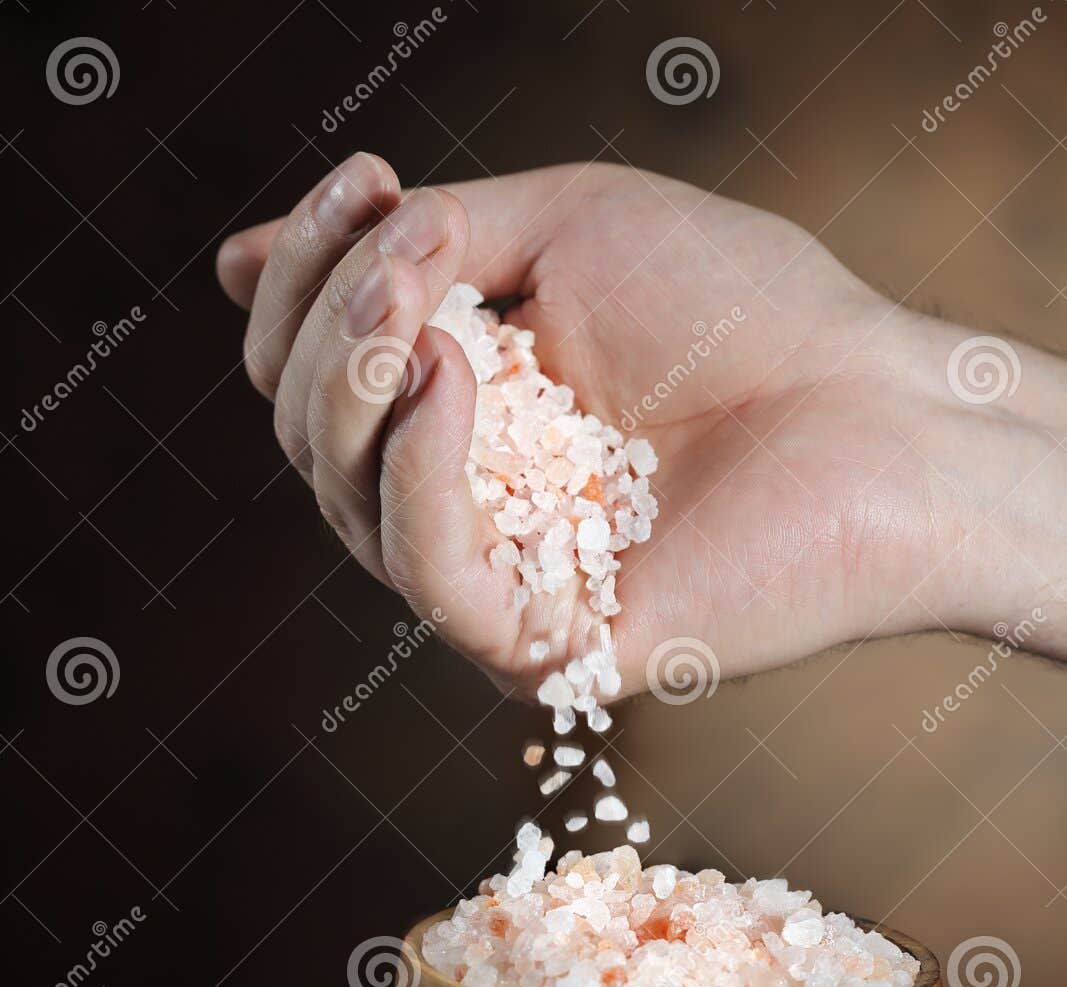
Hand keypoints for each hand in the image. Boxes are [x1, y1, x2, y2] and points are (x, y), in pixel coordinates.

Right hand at [218, 158, 1066, 697]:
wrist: (872, 412)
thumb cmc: (745, 313)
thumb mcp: (561, 232)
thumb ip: (416, 245)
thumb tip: (238, 260)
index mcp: (464, 417)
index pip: (321, 369)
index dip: (308, 274)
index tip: (365, 176)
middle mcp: (465, 506)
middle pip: (312, 438)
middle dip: (328, 328)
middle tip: (397, 254)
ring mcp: (499, 584)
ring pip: (345, 505)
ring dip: (355, 387)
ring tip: (412, 304)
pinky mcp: (540, 649)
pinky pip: (426, 576)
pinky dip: (418, 470)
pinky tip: (452, 379)